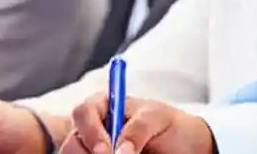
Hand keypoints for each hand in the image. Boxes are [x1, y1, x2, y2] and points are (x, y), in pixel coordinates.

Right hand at [61, 97, 211, 153]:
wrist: (185, 148)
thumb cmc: (171, 126)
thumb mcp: (159, 118)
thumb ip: (138, 128)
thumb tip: (120, 151)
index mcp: (104, 107)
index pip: (83, 112)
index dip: (90, 131)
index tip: (107, 150)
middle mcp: (93, 131)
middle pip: (72, 144)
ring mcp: (94, 151)